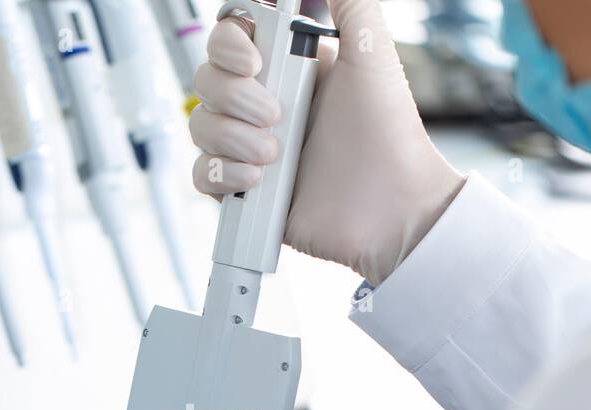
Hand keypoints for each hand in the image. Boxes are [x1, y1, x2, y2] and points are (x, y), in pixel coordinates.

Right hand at [189, 0, 465, 286]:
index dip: (229, 46)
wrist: (390, 208)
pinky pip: (202, 173)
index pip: (230, 39)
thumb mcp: (372, 53)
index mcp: (289, 67)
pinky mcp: (245, 189)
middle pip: (206, 79)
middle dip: (234, 97)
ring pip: (200, 125)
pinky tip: (258, 179)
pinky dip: (222, 174)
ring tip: (276, 155)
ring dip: (232, 137)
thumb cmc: (388, 136)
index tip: (254, 61)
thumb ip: (350, 3)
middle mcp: (265, 103)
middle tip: (276, 116)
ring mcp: (250, 146)